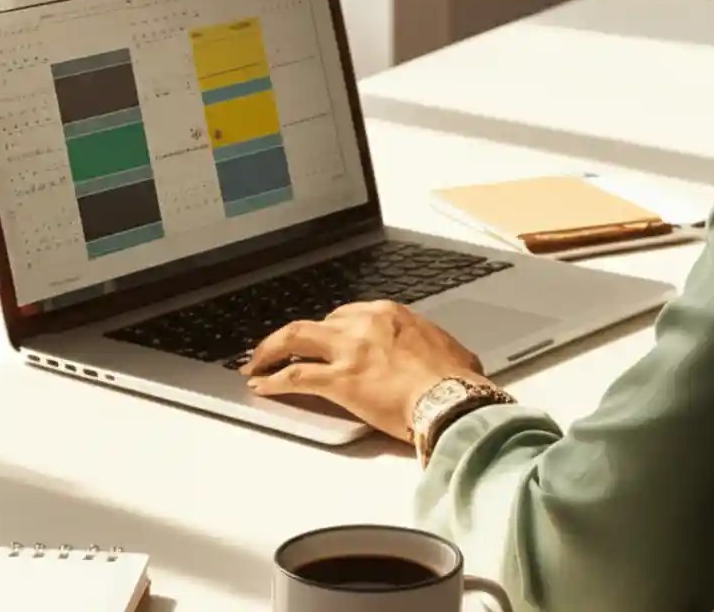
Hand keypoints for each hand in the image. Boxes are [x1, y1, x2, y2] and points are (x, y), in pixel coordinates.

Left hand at [240, 301, 492, 441]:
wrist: (454, 399)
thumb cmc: (457, 381)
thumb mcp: (452, 352)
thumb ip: (439, 351)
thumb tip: (458, 363)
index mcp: (390, 314)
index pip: (346, 314)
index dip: (327, 328)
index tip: (320, 339)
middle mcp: (364, 324)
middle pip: (314, 322)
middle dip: (292, 336)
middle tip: (278, 349)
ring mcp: (349, 351)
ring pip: (294, 339)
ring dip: (269, 350)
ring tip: (254, 363)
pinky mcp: (339, 380)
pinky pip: (295, 376)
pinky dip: (273, 380)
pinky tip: (261, 386)